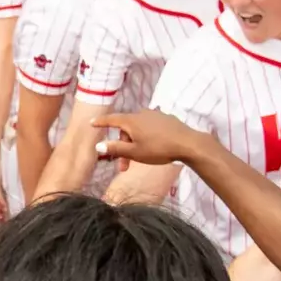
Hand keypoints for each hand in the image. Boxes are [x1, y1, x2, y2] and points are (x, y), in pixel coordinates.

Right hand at [91, 110, 206, 165]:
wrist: (188, 143)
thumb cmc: (158, 149)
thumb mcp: (135, 152)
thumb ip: (116, 148)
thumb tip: (98, 145)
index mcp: (131, 120)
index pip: (111, 120)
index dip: (101, 122)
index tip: (92, 123)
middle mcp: (141, 113)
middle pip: (126, 129)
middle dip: (123, 147)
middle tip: (125, 167)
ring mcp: (155, 115)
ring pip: (138, 128)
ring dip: (135, 142)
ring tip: (140, 157)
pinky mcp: (166, 119)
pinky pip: (150, 127)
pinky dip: (146, 136)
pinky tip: (154, 146)